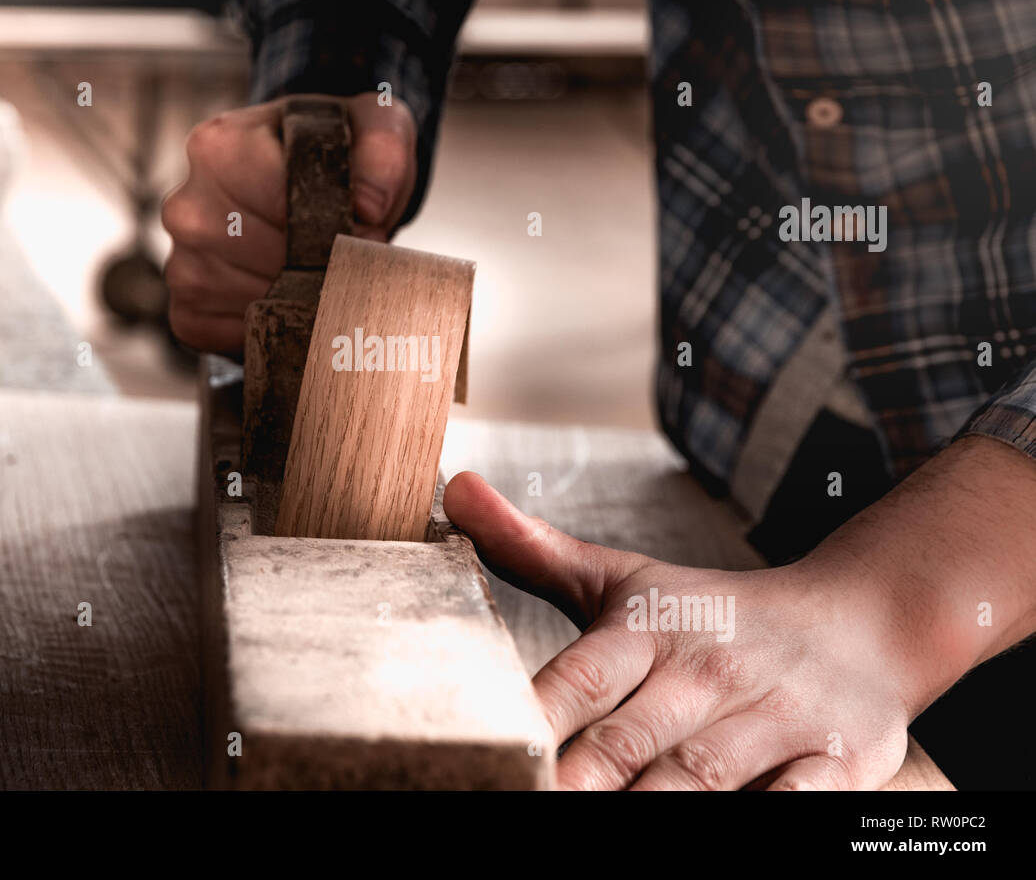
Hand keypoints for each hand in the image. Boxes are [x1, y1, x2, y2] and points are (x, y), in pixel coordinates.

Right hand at [161, 92, 416, 353]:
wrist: (303, 181)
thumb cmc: (332, 157)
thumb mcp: (373, 131)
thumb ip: (381, 154)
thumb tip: (369, 207)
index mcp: (219, 148)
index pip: (283, 206)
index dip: (335, 224)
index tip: (358, 224)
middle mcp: (186, 207)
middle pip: (273, 260)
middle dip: (320, 263)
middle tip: (340, 251)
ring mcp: (181, 262)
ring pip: (259, 303)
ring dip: (301, 295)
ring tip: (313, 267)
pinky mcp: (188, 311)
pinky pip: (238, 335)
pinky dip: (275, 323)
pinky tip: (287, 293)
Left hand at [442, 471, 916, 789]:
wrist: (862, 622)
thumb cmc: (716, 615)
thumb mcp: (625, 578)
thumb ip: (533, 549)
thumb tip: (455, 489)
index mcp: (651, 630)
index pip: (582, 675)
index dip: (539, 712)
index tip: (496, 739)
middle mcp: (706, 674)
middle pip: (629, 741)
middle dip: (580, 778)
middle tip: (528, 793)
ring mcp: (773, 719)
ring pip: (699, 780)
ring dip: (653, 807)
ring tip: (592, 821)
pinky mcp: (836, 761)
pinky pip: (796, 801)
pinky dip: (763, 815)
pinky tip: (713, 828)